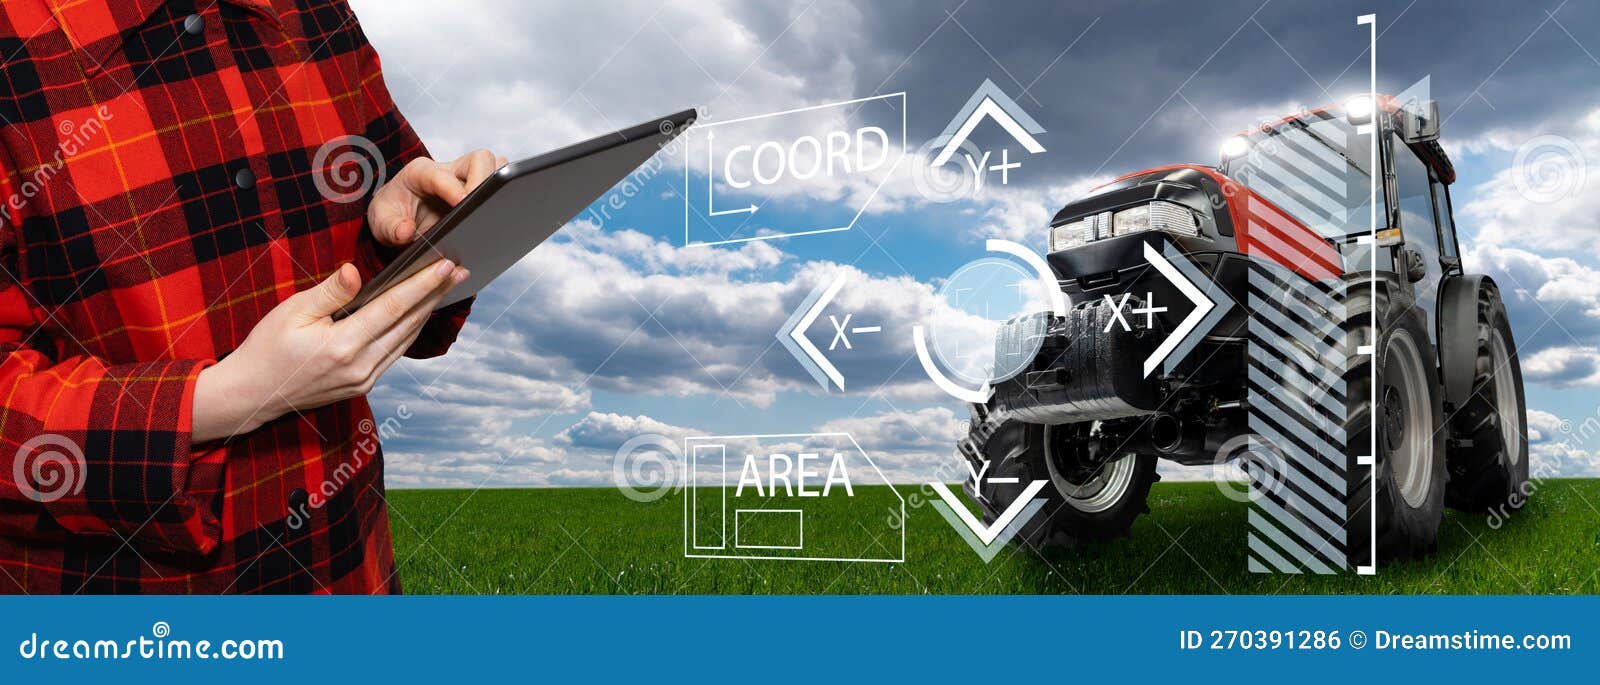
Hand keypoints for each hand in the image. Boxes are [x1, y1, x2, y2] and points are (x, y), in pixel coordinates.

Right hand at [191, 259, 468, 442]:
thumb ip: (330, 293)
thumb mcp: (292, 312)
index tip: (446, 265)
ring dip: (428, 312)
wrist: (254, 394)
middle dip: (436, 294)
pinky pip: (395, 353)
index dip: (423, 284)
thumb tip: (355, 272)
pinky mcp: (363, 385)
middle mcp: (360, 366)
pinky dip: (410, 330)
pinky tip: (419, 313)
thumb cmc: (267, 348)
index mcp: (342, 345)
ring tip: (446, 287)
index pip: (393, 307)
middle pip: (408, 323)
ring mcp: (364, 379)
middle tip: (460, 270)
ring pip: (406, 339)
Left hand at [368, 150, 507, 246]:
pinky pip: (500, 184)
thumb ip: (389, 228)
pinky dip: (504, 195)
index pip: (441, 175)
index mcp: (420, 173)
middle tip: (483, 208)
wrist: (401, 217)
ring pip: (496, 166)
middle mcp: (447, 170)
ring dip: (498, 185)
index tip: (462, 203)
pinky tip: (500, 217)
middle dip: (485, 180)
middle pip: (479, 159)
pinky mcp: (479, 190)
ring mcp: (467, 179)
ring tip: (493, 210)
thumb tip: (406, 232)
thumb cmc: (392, 216)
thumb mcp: (380, 223)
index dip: (453, 188)